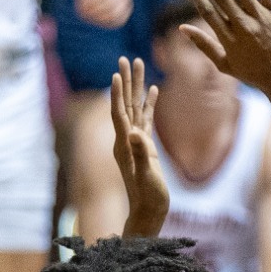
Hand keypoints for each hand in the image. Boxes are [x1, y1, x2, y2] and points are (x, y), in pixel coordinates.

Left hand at [110, 57, 167, 234]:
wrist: (148, 213)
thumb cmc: (148, 198)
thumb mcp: (146, 176)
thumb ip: (141, 154)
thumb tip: (135, 133)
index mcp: (124, 144)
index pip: (119, 113)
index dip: (117, 93)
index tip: (116, 73)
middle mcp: (126, 139)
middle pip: (125, 103)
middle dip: (127, 80)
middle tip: (127, 58)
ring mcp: (135, 142)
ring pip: (135, 107)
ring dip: (137, 86)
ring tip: (139, 64)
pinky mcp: (145, 146)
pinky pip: (146, 118)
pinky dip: (149, 103)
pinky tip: (153, 90)